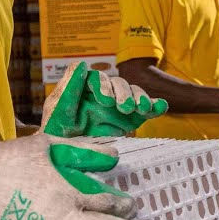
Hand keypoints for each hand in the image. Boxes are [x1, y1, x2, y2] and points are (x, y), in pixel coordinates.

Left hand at [42, 62, 167, 137]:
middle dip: (123, 93)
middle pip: (118, 83)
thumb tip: (82, 64)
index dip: (103, 85)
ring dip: (139, 98)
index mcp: (85, 86)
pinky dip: (154, 106)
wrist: (68, 154)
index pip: (97, 78)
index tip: (105, 100)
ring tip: (140, 109)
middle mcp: (104, 91)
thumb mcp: (57, 110)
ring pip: (133, 93)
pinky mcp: (132, 117)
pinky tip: (160, 107)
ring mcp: (119, 104)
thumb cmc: (57, 131)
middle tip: (124, 107)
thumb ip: (68, 88)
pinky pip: (145, 108)